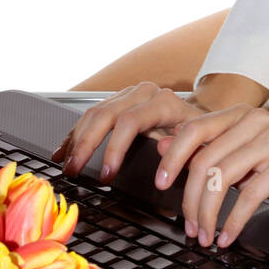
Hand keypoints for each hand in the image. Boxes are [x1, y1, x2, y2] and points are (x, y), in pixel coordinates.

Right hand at [50, 81, 207, 179]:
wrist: (202, 116)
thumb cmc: (201, 134)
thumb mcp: (199, 142)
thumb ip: (184, 146)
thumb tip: (161, 148)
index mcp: (163, 102)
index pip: (129, 121)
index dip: (114, 148)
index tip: (106, 174)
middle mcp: (144, 93)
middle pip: (105, 115)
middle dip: (86, 145)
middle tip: (75, 171)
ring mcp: (129, 95)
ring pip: (94, 113)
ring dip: (77, 140)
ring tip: (67, 165)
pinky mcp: (119, 100)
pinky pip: (92, 114)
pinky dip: (77, 133)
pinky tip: (66, 149)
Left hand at [153, 105, 268, 247]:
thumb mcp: (244, 160)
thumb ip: (208, 151)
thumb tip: (162, 146)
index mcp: (241, 116)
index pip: (194, 129)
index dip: (172, 158)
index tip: (160, 185)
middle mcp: (256, 121)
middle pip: (204, 159)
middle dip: (190, 199)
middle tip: (189, 226)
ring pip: (221, 177)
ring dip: (208, 213)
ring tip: (205, 235)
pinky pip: (249, 196)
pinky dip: (233, 222)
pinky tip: (228, 237)